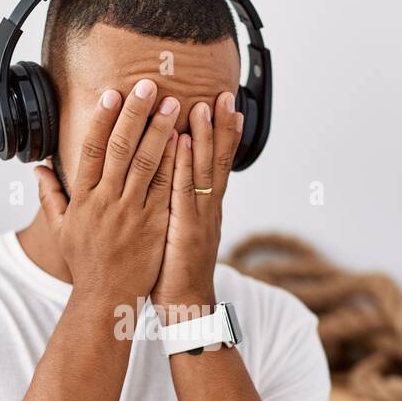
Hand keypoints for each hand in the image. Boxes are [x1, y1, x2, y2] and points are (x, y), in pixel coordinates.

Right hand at [35, 79, 179, 304]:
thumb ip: (51, 196)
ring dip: (160, 131)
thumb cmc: (86, 263)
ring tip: (172, 104)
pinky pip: (166, 188)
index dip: (102, 120)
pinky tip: (184, 141)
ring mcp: (132, 213)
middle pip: (121, 149)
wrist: (107, 297)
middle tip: (147, 85)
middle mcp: (107, 202)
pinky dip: (175, 163)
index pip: (92, 150)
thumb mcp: (61, 230)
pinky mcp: (155, 224)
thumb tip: (38, 169)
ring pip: (147, 164)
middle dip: (135, 114)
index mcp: (84, 199)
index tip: (111, 94)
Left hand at [152, 90, 243, 319]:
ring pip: (206, 171)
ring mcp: (200, 219)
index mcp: (206, 207)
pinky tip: (183, 143)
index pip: (219, 164)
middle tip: (224, 94)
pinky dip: (185, 166)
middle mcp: (208, 208)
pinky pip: (184, 192)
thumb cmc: (176, 270)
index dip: (224, 135)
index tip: (226, 105)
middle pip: (219, 160)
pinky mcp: (186, 231)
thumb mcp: (179, 230)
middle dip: (222, 126)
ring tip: (204, 104)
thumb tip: (174, 180)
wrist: (184, 306)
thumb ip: (179, 204)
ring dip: (205, 136)